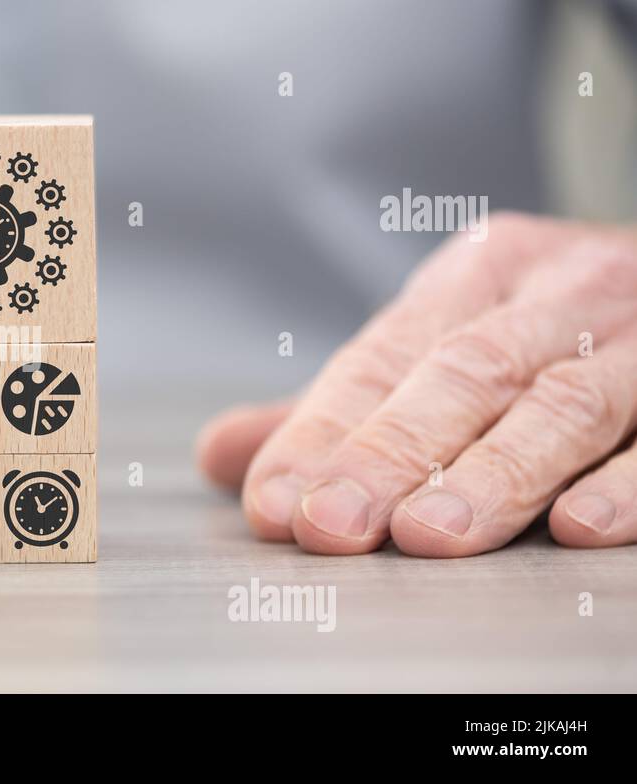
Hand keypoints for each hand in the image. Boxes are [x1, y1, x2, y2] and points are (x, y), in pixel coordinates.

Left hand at [196, 214, 636, 556]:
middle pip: (463, 374)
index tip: (274, 502)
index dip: (324, 432)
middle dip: (389, 454)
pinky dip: (627, 481)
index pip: (384, 358)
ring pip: (563, 402)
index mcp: (478, 275)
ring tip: (429, 534)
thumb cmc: (551, 329)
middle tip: (331, 524)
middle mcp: (558, 292)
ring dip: (494, 473)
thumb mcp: (445, 344)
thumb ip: (342, 408)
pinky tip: (578, 526)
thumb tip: (222, 456)